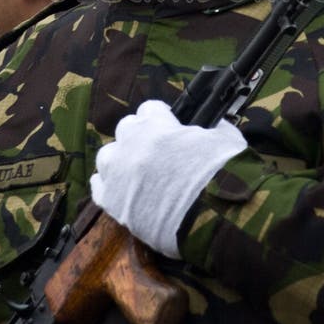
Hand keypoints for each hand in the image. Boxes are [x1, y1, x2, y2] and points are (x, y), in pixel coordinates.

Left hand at [90, 100, 247, 257]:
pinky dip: (108, 185)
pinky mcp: (114, 204)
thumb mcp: (225, 138)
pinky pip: (99, 187)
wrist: (216, 216)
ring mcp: (119, 174)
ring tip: (137, 170)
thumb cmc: (223, 173)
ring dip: (121, 158)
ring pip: (107, 156)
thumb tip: (212, 126)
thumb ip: (212, 128)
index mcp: (157, 126)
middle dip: (140, 135)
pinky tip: (120, 188)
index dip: (162, 117)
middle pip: (126, 128)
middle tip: (156, 150)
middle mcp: (132, 145)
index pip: (150, 108)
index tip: (171, 126)